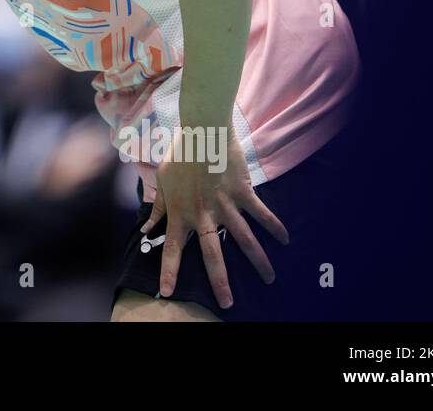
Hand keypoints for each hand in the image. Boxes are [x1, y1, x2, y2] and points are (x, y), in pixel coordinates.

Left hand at [142, 124, 289, 308]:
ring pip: (244, 239)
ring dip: (258, 261)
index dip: (169, 271)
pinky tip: (286, 240)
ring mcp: (225, 205)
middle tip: (227, 303)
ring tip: (270, 279)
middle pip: (212, 255)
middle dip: (220, 281)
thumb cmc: (180, 154)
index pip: (172, 248)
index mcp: (181, 213)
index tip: (167, 292)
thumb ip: (157, 207)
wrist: (203, 129)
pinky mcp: (243, 193)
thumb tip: (146, 229)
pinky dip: (274, 226)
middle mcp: (203, 214)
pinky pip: (261, 214)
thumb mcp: (163, 180)